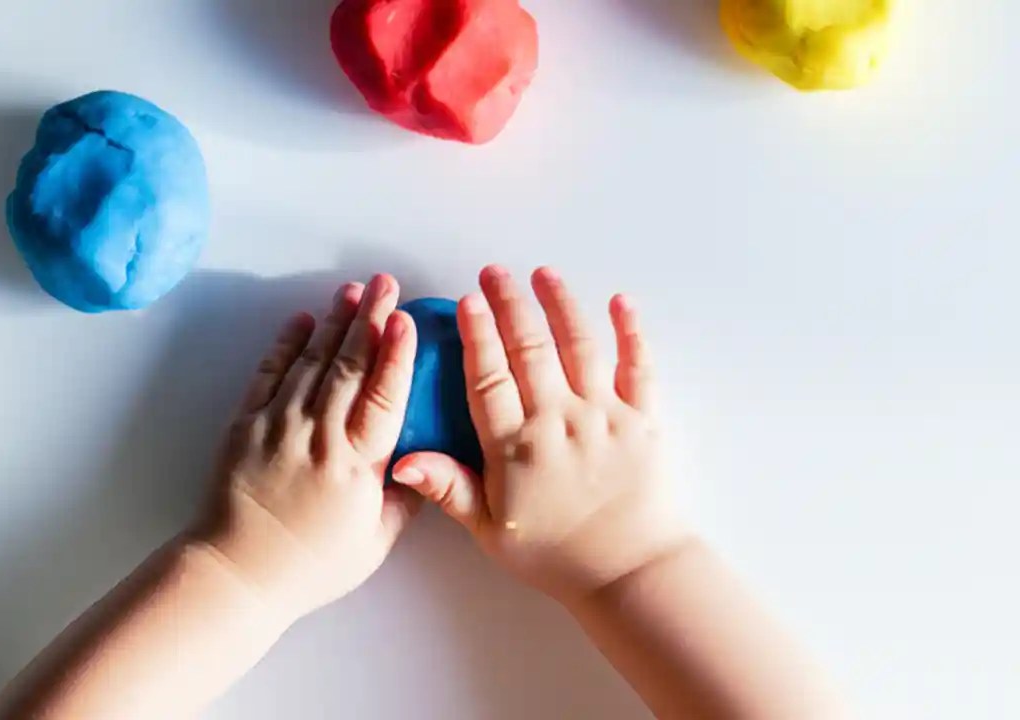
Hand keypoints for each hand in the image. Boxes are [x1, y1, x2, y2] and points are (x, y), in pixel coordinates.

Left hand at [196, 275, 422, 621]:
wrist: (238, 573)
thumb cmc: (312, 564)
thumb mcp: (375, 541)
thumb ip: (404, 496)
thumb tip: (425, 458)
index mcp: (355, 464)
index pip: (382, 396)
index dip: (396, 354)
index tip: (406, 319)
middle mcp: (318, 435)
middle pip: (349, 366)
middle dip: (369, 319)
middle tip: (385, 283)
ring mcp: (278, 425)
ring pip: (312, 362)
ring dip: (333, 322)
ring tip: (352, 291)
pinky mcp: (246, 424)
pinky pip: (269, 374)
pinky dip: (286, 344)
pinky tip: (302, 321)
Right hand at [393, 266, 687, 598]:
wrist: (630, 574)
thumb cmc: (556, 556)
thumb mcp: (489, 528)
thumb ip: (447, 487)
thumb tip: (400, 460)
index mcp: (515, 447)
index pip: (488, 376)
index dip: (476, 335)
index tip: (467, 301)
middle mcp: (558, 421)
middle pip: (529, 349)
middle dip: (510, 304)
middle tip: (495, 273)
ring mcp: (604, 416)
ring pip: (579, 346)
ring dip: (560, 304)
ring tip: (544, 274)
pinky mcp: (645, 420)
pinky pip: (638, 365)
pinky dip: (631, 330)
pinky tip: (620, 302)